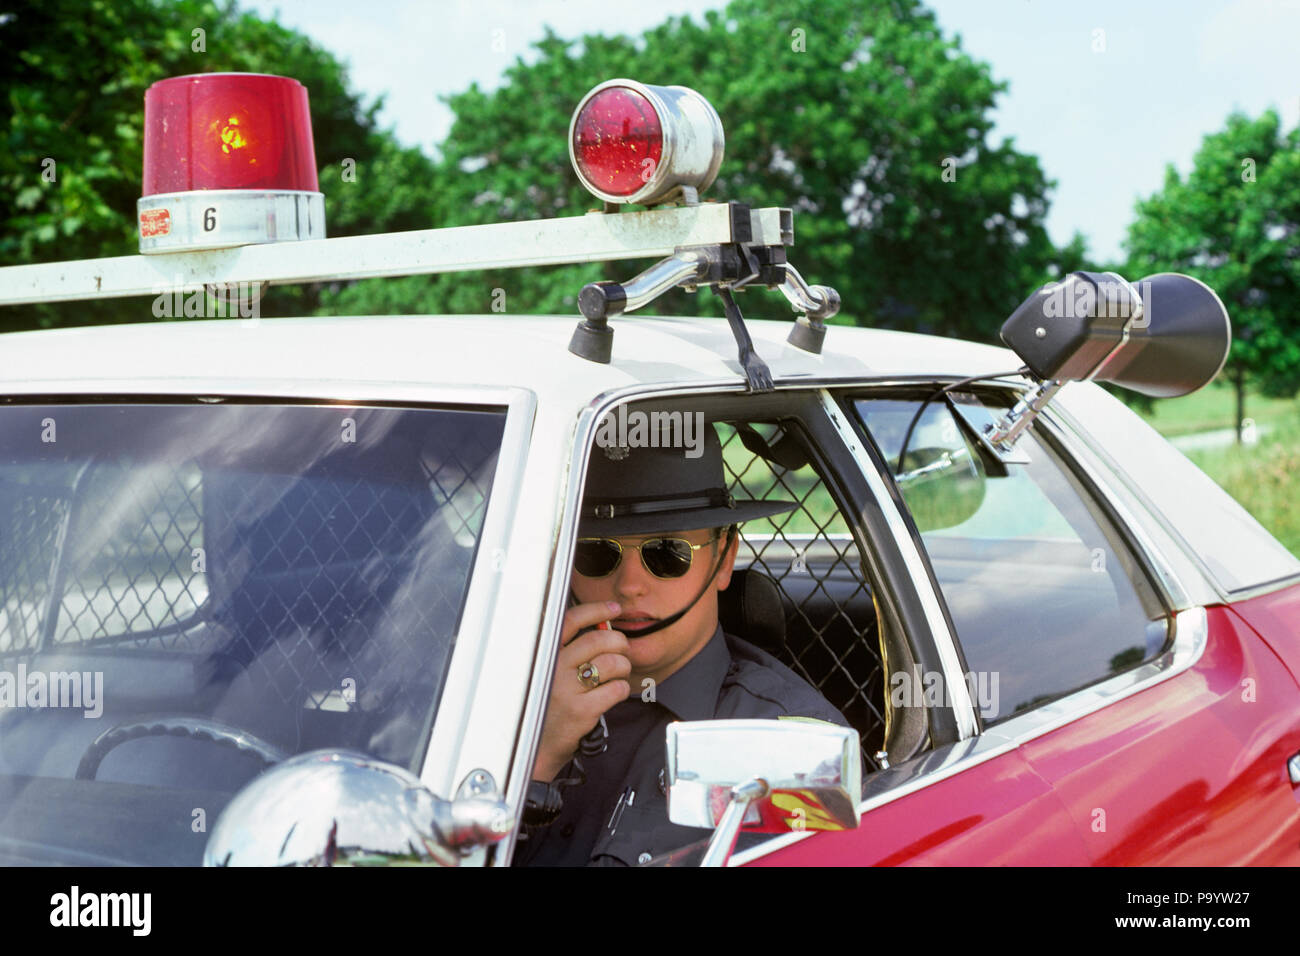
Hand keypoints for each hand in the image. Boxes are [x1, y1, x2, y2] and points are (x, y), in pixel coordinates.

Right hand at [532, 601, 631, 781]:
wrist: (537, 746)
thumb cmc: (548, 705)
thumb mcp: (549, 672)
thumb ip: (569, 650)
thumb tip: (603, 627)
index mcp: (545, 655)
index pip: (571, 620)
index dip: (596, 610)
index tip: (614, 608)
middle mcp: (553, 668)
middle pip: (599, 640)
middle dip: (619, 642)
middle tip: (623, 651)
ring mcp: (567, 689)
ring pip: (613, 662)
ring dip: (624, 667)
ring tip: (619, 674)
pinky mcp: (582, 710)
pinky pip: (617, 688)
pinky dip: (622, 689)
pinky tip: (614, 693)